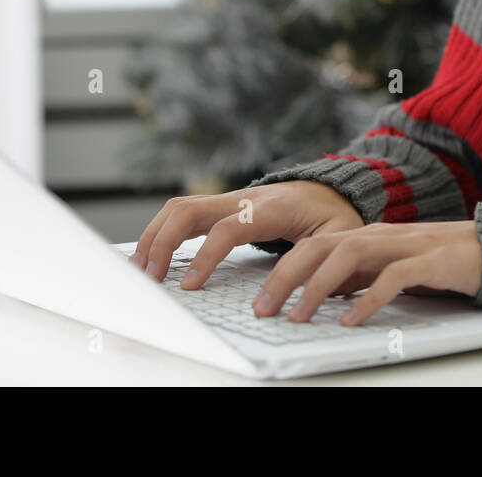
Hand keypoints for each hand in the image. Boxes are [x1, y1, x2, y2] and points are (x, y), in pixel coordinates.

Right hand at [130, 180, 363, 285]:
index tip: (189, 285)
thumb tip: (306, 292)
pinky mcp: (221, 205)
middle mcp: (243, 198)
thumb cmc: (334, 216)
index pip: (228, 227)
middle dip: (163, 241)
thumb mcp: (340, 235)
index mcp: (270, 208)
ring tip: (141, 268)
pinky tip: (152, 255)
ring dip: (155, 234)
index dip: (206, 256)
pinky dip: (163, 230)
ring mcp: (228, 198)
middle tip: (150, 277)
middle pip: (190, 208)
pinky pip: (184, 211)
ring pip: (180, 206)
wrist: (329, 188)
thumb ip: (323, 259)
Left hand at [251, 221, 481, 325]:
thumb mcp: (388, 269)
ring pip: (350, 253)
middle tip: (264, 309)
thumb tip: (321, 297)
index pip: (313, 247)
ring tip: (299, 315)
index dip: (282, 271)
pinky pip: (395, 276)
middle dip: (286, 276)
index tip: (259, 301)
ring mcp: (405, 244)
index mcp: (366, 237)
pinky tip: (351, 319)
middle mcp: (380, 235)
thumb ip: (358, 277)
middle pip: (321, 245)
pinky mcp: (432, 260)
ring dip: (319, 285)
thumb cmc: (440, 262)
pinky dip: (369, 297)